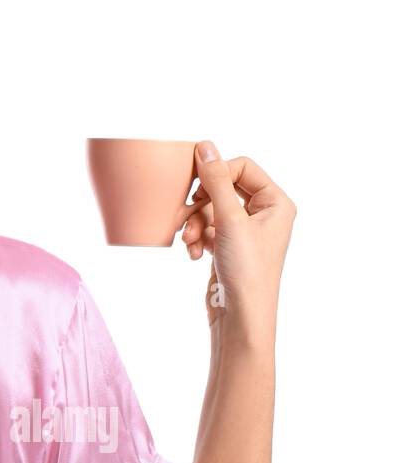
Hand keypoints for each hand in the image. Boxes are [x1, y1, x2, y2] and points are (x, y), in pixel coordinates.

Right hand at [180, 141, 295, 338]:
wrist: (241, 316)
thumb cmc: (247, 271)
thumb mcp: (229, 220)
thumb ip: (217, 181)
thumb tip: (205, 146)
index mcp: (276, 203)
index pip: (242, 167)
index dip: (216, 174)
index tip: (195, 189)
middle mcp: (263, 214)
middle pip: (222, 187)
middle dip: (199, 203)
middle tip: (185, 214)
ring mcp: (244, 231)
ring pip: (209, 208)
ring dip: (193, 222)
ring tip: (187, 240)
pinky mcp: (228, 246)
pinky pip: (205, 227)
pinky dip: (194, 236)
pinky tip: (191, 252)